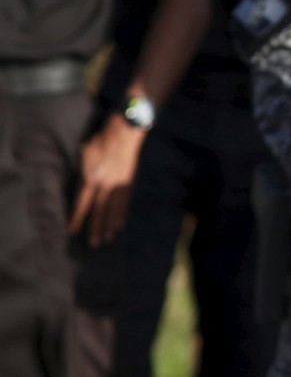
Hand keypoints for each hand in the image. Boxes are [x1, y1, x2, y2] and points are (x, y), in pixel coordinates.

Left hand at [69, 117, 144, 247]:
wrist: (125, 132)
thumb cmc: (101, 139)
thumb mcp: (85, 153)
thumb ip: (84, 171)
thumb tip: (82, 186)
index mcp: (93, 176)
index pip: (83, 202)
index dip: (78, 217)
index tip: (74, 231)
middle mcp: (106, 184)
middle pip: (100, 210)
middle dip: (96, 228)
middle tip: (93, 244)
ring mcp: (120, 184)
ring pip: (114, 209)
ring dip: (110, 226)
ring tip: (107, 239)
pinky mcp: (129, 182)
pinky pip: (125, 202)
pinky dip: (122, 215)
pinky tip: (119, 225)